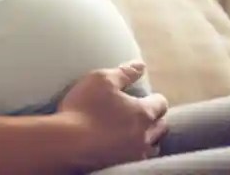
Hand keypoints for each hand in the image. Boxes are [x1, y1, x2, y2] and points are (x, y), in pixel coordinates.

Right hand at [56, 61, 170, 171]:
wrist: (68, 144)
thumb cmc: (84, 108)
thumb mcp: (101, 80)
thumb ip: (124, 72)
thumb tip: (140, 65)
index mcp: (143, 113)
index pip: (161, 104)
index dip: (155, 98)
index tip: (148, 96)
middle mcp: (146, 136)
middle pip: (162, 127)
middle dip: (155, 119)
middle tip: (142, 114)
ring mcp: (136, 155)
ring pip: (153, 147)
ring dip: (148, 138)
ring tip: (136, 134)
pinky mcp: (125, 168)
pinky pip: (139, 160)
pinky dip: (135, 153)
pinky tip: (124, 149)